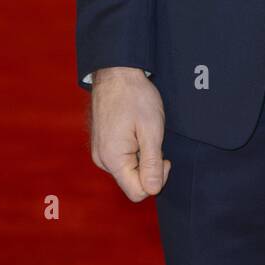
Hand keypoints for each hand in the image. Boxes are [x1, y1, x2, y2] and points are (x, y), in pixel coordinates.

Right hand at [90, 67, 169, 201]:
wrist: (116, 72)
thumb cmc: (135, 97)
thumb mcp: (151, 130)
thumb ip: (152, 163)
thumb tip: (152, 191)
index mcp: (113, 159)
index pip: (137, 192)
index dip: (156, 180)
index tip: (164, 157)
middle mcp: (102, 160)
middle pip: (132, 182)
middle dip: (149, 168)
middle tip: (156, 142)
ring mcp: (100, 152)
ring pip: (127, 170)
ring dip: (142, 158)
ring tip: (145, 133)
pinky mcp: (102, 144)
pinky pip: (121, 159)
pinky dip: (133, 151)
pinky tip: (137, 131)